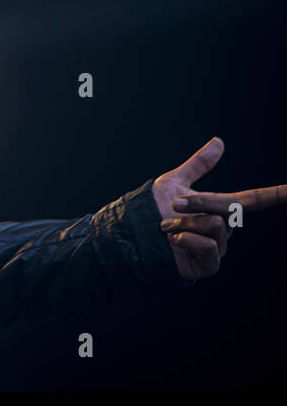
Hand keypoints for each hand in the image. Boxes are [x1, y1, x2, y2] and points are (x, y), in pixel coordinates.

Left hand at [151, 137, 286, 279]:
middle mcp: (222, 229)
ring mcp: (217, 248)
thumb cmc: (151, 210)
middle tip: (174, 206)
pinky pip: (208, 246)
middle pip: (228, 209)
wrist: (132, 233)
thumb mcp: (174, 182)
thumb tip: (219, 141)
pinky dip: (186, 240)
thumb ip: (199, 164)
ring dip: (184, 223)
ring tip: (166, 228)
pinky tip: (173, 242)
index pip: (253, 199)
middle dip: (197, 203)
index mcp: (217, 208)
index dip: (276, 194)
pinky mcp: (208, 265)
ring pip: (214, 226)